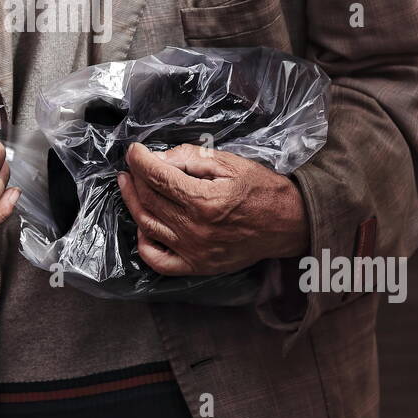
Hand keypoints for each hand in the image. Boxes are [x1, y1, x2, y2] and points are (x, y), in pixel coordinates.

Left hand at [116, 142, 308, 276]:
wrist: (287, 223)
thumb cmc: (260, 189)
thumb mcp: (229, 162)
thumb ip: (190, 157)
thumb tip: (157, 158)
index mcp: (204, 200)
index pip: (157, 177)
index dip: (140, 160)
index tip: (134, 150)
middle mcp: (195, 229)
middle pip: (149, 199)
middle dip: (135, 177)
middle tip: (132, 165)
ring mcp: (193, 251)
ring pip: (147, 225)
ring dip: (132, 202)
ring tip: (129, 185)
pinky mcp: (197, 266)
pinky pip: (158, 260)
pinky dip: (144, 243)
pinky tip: (144, 225)